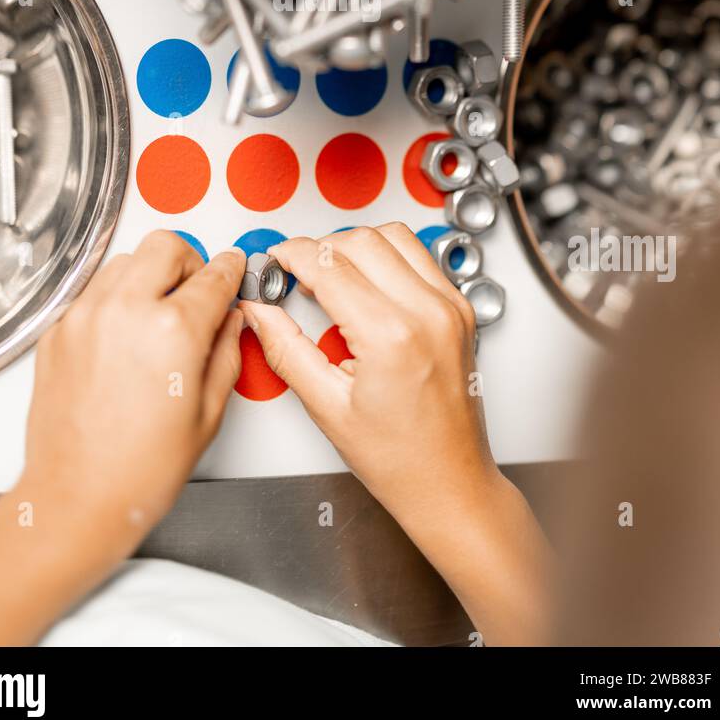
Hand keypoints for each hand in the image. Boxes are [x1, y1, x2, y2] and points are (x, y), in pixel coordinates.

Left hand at [22, 231, 244, 558]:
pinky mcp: (58, 331)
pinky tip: (125, 333)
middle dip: (189, 260)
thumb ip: (226, 352)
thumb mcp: (208, 412)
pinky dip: (114, 299)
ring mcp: (85, 317)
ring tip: (157, 311)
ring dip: (148, 274)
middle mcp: (125, 311)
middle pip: (165, 246)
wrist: (77, 499)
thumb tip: (230, 322)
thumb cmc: (138, 470)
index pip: (214, 275)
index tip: (232, 270)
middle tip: (196, 287)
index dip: (230, 270)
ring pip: (125, 260)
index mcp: (174, 330)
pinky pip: (92, 291)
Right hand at [239, 223, 490, 523]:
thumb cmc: (400, 460)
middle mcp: (429, 312)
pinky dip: (389, 256)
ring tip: (331, 276)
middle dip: (320, 247)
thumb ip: (285, 349)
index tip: (274, 261)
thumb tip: (258, 311)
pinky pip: (420, 256)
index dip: (291, 255)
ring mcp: (451, 307)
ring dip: (356, 245)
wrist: (451, 484)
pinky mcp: (461, 309)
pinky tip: (368, 285)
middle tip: (295, 273)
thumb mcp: (327, 407)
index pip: (329, 265)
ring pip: (394, 235)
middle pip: (361, 239)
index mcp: (393, 336)